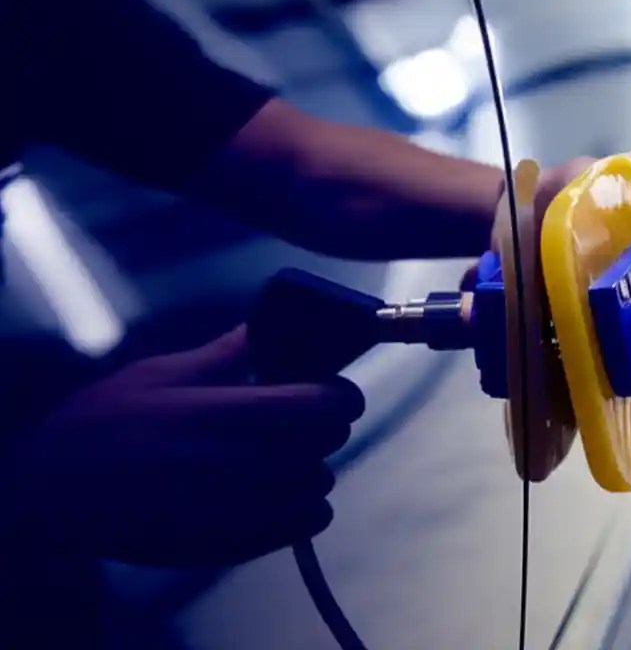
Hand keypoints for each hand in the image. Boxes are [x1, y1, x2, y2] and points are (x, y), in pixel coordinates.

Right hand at [2, 326, 363, 566]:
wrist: (51, 494)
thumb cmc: (100, 426)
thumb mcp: (158, 375)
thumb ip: (224, 354)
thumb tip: (264, 327)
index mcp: (220, 415)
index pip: (321, 404)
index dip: (337, 392)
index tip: (330, 387)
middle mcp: (236, 465)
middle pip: (327, 443)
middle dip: (324, 424)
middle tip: (300, 416)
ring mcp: (236, 511)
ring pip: (320, 485)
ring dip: (311, 467)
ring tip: (280, 455)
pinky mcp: (231, 544)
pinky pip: (302, 526)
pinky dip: (304, 508)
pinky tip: (277, 492)